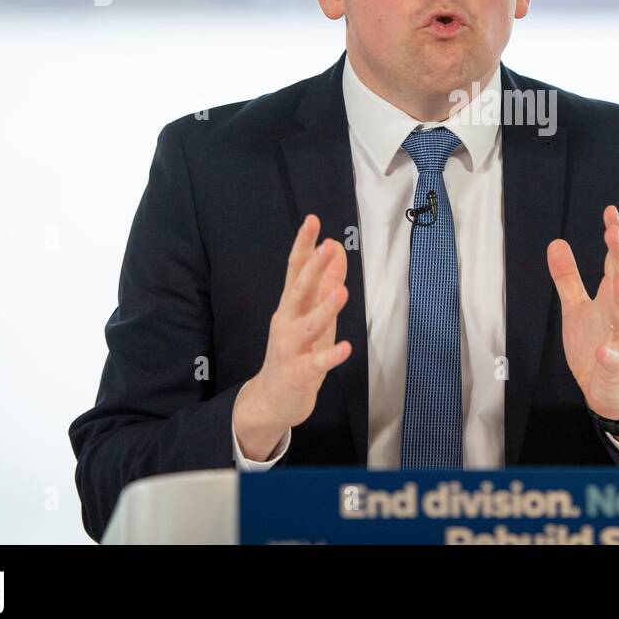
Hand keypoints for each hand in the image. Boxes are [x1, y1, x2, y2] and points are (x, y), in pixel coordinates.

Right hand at [233, 213, 351, 460]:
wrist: (273, 398)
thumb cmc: (296, 350)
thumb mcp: (312, 313)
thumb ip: (325, 282)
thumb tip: (337, 249)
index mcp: (291, 305)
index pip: (295, 269)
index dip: (304, 245)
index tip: (312, 220)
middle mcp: (287, 321)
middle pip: (299, 291)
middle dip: (313, 268)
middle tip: (327, 246)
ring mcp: (290, 347)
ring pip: (308, 325)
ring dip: (325, 309)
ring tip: (341, 292)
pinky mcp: (298, 373)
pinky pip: (316, 363)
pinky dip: (330, 356)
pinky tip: (344, 348)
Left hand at [547, 205, 618, 428]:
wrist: (611, 390)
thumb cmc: (598, 343)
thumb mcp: (576, 307)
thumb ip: (568, 277)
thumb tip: (556, 243)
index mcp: (615, 297)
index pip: (617, 262)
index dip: (616, 238)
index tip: (611, 212)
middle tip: (614, 232)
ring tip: (616, 279)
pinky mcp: (616, 367)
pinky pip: (615, 360)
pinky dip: (610, 355)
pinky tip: (602, 351)